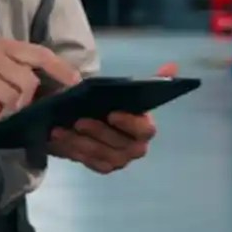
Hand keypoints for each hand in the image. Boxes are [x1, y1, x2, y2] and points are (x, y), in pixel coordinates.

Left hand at [47, 62, 176, 173]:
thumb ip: (152, 80)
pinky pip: (87, 162)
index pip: (144, 130)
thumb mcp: (128, 89)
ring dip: (80, 142)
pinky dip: (72, 150)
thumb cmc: (114, 102)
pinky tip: (58, 138)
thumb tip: (172, 66)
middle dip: (97, 132)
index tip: (111, 113)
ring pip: (100, 155)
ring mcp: (118, 159)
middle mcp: (135, 148)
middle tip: (77, 119)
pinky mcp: (101, 165)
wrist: (97, 116)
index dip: (129, 123)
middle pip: (119, 145)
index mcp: (145, 128)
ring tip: (60, 128)